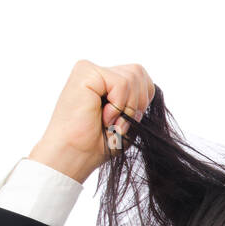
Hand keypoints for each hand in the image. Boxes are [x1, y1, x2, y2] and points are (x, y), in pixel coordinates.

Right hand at [27, 60, 155, 183]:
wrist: (74, 155)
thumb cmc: (98, 143)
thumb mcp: (127, 120)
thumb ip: (137, 99)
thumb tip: (151, 84)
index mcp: (108, 83)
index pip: (142, 78)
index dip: (143, 100)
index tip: (127, 121)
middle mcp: (98, 73)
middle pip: (139, 72)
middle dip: (138, 103)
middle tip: (119, 123)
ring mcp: (90, 70)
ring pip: (133, 76)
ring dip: (127, 107)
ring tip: (110, 121)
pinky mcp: (85, 71)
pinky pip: (122, 83)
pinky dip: (118, 105)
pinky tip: (103, 116)